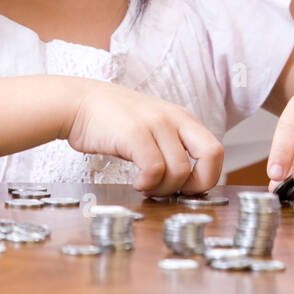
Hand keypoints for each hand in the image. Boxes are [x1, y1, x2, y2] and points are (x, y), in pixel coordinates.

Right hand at [66, 80, 223, 195]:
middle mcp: (174, 118)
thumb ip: (171, 144)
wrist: (78, 102)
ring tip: (146, 185)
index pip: (215, 150)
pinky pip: (154, 169)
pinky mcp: (135, 133)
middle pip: (211, 155)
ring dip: (163, 188)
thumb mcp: (152, 125)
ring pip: (179, 170)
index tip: (187, 188)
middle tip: (173, 191)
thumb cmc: (112, 120)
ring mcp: (155, 124)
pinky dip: (147, 184)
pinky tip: (137, 181)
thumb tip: (185, 180)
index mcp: (182, 118)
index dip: (207, 176)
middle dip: (197, 183)